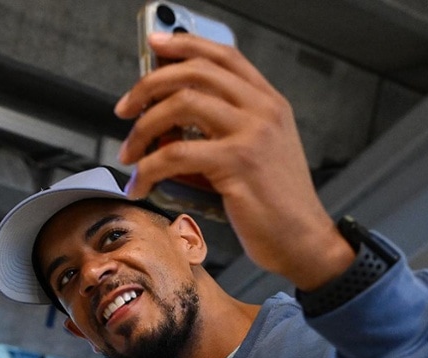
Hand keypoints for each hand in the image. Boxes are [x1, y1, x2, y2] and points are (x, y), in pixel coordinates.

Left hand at [115, 32, 351, 290]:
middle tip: (124, 110)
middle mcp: (263, 109)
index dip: (184, 44)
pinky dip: (147, 169)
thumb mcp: (256, 154)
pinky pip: (175, 154)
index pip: (223, 56)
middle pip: (194, 73)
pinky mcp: (238, 164)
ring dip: (143, 128)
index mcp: (268, 102)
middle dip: (148, 86)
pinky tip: (140, 185)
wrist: (303, 241)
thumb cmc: (274, 205)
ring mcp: (252, 133)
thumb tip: (166, 123)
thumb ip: (223, 130)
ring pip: (181, 105)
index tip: (153, 46)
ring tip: (129, 154)